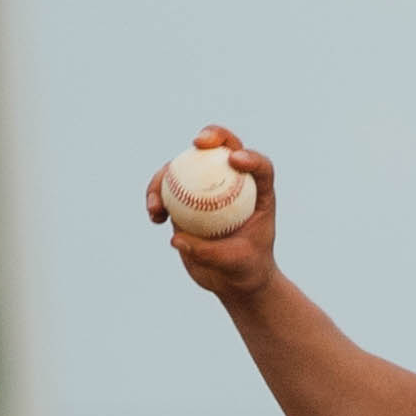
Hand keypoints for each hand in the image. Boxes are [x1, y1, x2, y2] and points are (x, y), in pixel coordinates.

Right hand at [145, 125, 279, 301]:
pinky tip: (154, 215)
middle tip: (197, 143)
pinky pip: (169, 189)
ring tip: (158, 202)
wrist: (232, 279)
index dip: (251, 157)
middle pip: (225, 148)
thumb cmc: (245, 269)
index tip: (235, 160)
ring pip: (188, 166)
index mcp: (259, 193)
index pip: (260, 167)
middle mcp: (234, 183)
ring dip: (168, 175)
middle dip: (212, 136)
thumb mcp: (235, 264)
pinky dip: (158, 197)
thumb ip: (209, 253)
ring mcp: (208, 188)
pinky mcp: (187, 198)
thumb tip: (177, 238)